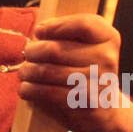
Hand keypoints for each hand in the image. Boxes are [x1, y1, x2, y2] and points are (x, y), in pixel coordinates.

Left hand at [18, 14, 132, 131]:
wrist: (105, 107)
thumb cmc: (86, 69)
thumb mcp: (86, 45)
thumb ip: (67, 32)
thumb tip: (40, 31)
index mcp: (108, 38)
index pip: (82, 24)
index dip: (55, 25)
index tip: (39, 31)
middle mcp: (107, 58)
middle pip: (56, 50)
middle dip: (33, 51)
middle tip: (26, 53)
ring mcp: (98, 82)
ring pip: (47, 71)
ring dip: (28, 71)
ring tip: (24, 72)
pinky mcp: (85, 103)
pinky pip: (48, 92)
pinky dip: (31, 89)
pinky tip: (26, 88)